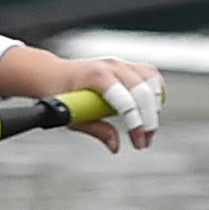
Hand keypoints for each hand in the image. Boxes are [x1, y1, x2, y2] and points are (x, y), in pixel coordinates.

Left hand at [0, 46, 163, 151]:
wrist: (51, 73)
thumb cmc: (57, 92)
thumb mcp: (71, 116)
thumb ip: (96, 130)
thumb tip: (116, 145)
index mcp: (95, 76)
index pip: (126, 101)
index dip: (135, 123)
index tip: (138, 141)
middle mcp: (111, 66)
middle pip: (144, 92)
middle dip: (149, 120)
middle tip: (144, 141)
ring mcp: (120, 64)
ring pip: (152, 81)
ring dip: (155, 106)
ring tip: (147, 128)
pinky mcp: (126, 66)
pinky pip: (150, 75)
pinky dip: (156, 92)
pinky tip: (152, 108)